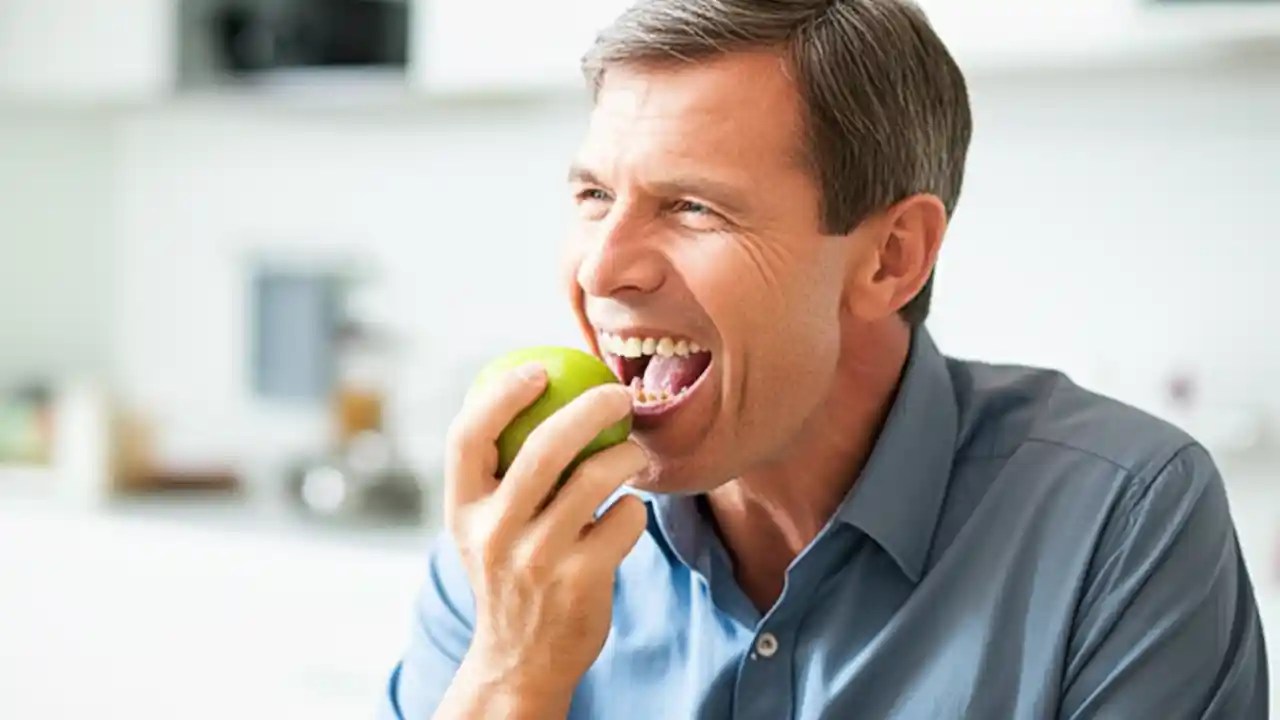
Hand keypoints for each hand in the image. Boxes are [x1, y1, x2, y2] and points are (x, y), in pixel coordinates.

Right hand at [440, 362, 648, 715]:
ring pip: (595, 479)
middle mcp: (494, 533)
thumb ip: (498, 472)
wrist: (521, 660)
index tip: (538, 370)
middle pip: (543, 449)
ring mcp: (537, 559)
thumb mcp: (482, 527)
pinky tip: (628, 512)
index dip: (500, 396)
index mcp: (463, 510)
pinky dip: (634, 507)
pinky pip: (625, 518)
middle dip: (590, 408)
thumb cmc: (509, 571)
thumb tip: (534, 389)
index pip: (467, 437)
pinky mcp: (580, 582)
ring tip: (634, 453)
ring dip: (626, 455)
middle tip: (619, 393)